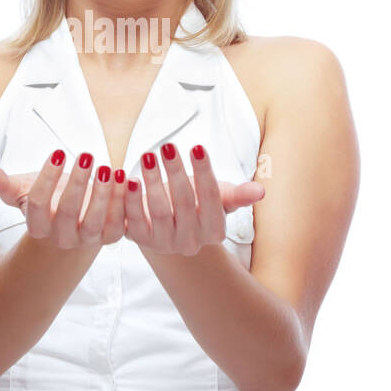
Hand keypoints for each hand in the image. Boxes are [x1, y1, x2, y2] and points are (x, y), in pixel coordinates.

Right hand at [0, 149, 125, 249]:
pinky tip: (125, 178)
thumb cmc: (47, 201)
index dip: (46, 179)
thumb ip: (4, 183)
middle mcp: (61, 237)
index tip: (57, 152)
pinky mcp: (110, 238)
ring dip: (103, 194)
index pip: (37, 205)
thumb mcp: (25, 190)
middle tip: (85, 155)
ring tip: (107, 167)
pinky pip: (118, 224)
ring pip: (95, 221)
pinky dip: (123, 202)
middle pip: (67, 212)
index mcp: (37, 226)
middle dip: (76, 183)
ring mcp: (86, 240)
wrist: (74, 224)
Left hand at [124, 142, 264, 255]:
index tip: (197, 147)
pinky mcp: (140, 240)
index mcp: (214, 231)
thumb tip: (260, 192)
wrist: (166, 221)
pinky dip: (131, 199)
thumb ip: (237, 195)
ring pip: (159, 211)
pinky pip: (134, 220)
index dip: (204, 173)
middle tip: (167, 147)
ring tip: (148, 156)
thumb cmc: (196, 202)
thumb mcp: (218, 196)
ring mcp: (165, 243)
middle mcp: (191, 242)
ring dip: (153, 182)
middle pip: (185, 203)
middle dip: (176, 172)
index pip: (212, 199)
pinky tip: (129, 178)